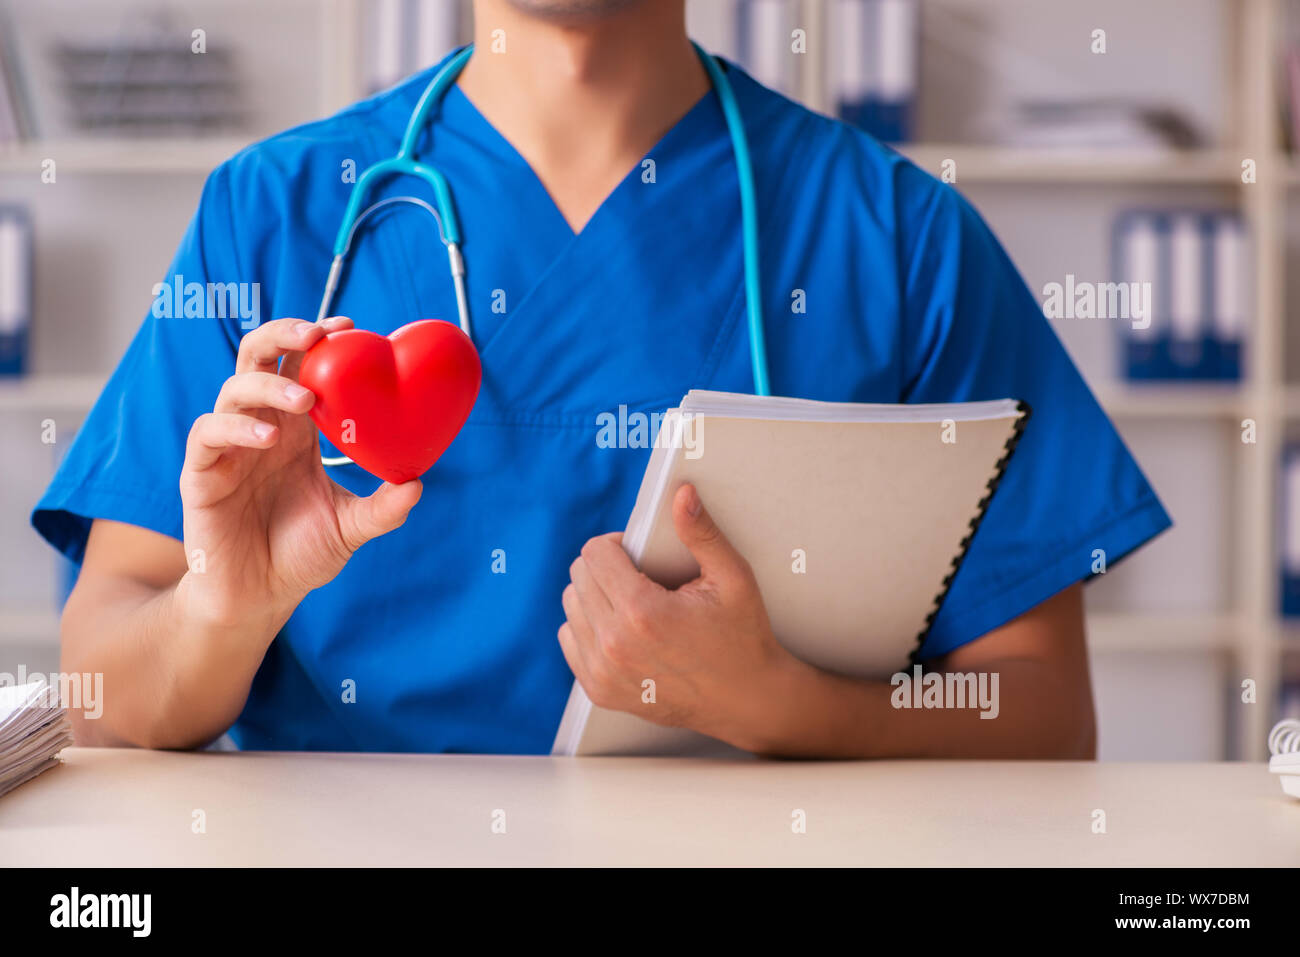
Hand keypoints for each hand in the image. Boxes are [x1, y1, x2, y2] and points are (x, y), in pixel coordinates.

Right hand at [178, 317, 421, 631]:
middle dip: (282, 335)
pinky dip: (236, 428)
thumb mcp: (351, 528)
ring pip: (234, 391)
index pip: (300, 368)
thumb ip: (384, 509)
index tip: (349, 328)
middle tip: (315, 336)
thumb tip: (418, 484)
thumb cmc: (300, 555)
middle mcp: (260, 429)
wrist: (258, 598)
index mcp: (296, 431)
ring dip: (270, 387)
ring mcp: (228, 449)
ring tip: (306, 401)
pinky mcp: (201, 474)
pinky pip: (208, 435)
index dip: (317, 341)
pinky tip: (268, 439)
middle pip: (258, 359)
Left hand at [557, 483, 794, 749]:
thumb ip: (702, 534)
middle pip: (579, 576)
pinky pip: (569, 640)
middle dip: (605, 567)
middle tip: (639, 576)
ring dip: (594, 596)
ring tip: (631, 601)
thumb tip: (681, 493)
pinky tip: (621, 629)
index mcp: (642, 612)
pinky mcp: (600, 690)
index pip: (594, 553)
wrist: (746, 700)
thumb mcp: (733, 578)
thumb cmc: (743, 635)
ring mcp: (603, 672)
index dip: (616, 544)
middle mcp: (614, 644)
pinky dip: (588, 627)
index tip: (638, 553)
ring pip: (571, 607)